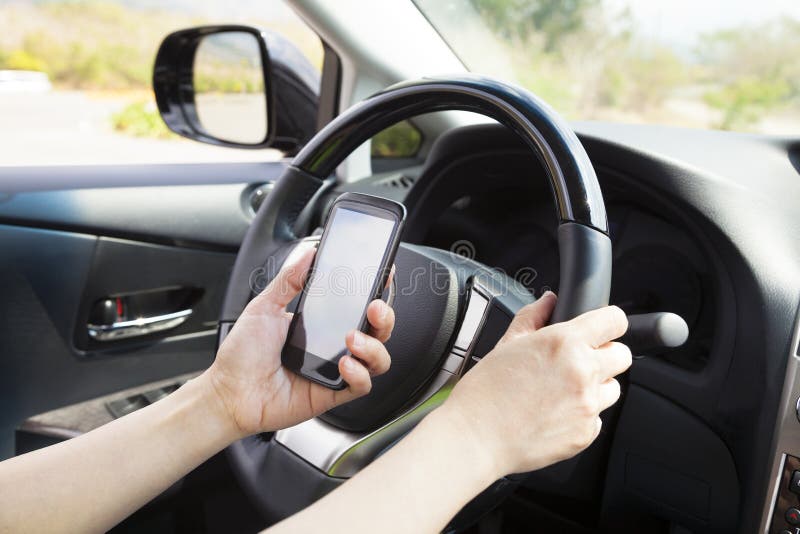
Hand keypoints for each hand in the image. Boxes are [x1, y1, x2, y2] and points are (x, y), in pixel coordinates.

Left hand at [204, 243, 394, 436]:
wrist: (228, 392)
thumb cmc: (242, 355)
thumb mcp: (264, 307)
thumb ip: (288, 279)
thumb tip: (307, 252)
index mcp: (321, 324)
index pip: (358, 306)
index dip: (376, 293)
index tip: (383, 275)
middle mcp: (332, 346)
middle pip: (377, 332)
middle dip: (384, 317)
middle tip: (374, 308)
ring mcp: (334, 371)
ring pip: (377, 360)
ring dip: (373, 347)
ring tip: (353, 339)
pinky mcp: (331, 393)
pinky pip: (360, 386)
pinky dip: (359, 374)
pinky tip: (344, 364)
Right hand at [439, 293, 630, 476]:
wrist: (476, 436)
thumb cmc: (485, 392)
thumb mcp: (507, 343)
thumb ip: (533, 316)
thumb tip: (549, 301)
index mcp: (564, 342)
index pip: (615, 321)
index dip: (608, 323)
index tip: (601, 329)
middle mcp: (583, 372)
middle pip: (622, 355)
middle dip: (604, 355)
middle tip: (577, 362)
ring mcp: (588, 405)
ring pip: (613, 388)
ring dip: (595, 387)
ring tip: (561, 391)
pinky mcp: (586, 433)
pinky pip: (597, 418)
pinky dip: (582, 415)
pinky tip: (554, 413)